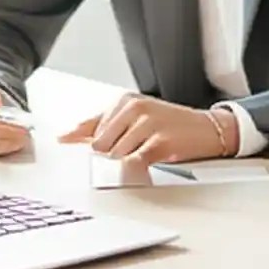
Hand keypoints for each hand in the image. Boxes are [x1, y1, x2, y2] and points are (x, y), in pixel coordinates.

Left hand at [58, 93, 236, 165]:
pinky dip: (138, 167)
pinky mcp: (160, 142)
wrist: (207, 128)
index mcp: (125, 101)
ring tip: (145, 151)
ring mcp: (147, 124)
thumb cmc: (168, 124)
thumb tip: (67, 135)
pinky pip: (135, 162)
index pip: (91, 126)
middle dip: (111, 153)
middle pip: (101, 145)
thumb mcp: (134, 117)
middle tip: (131, 149)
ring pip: (116, 155)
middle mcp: (134, 108)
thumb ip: (101, 125)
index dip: (80, 139)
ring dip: (128, 160)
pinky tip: (151, 158)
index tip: (61, 140)